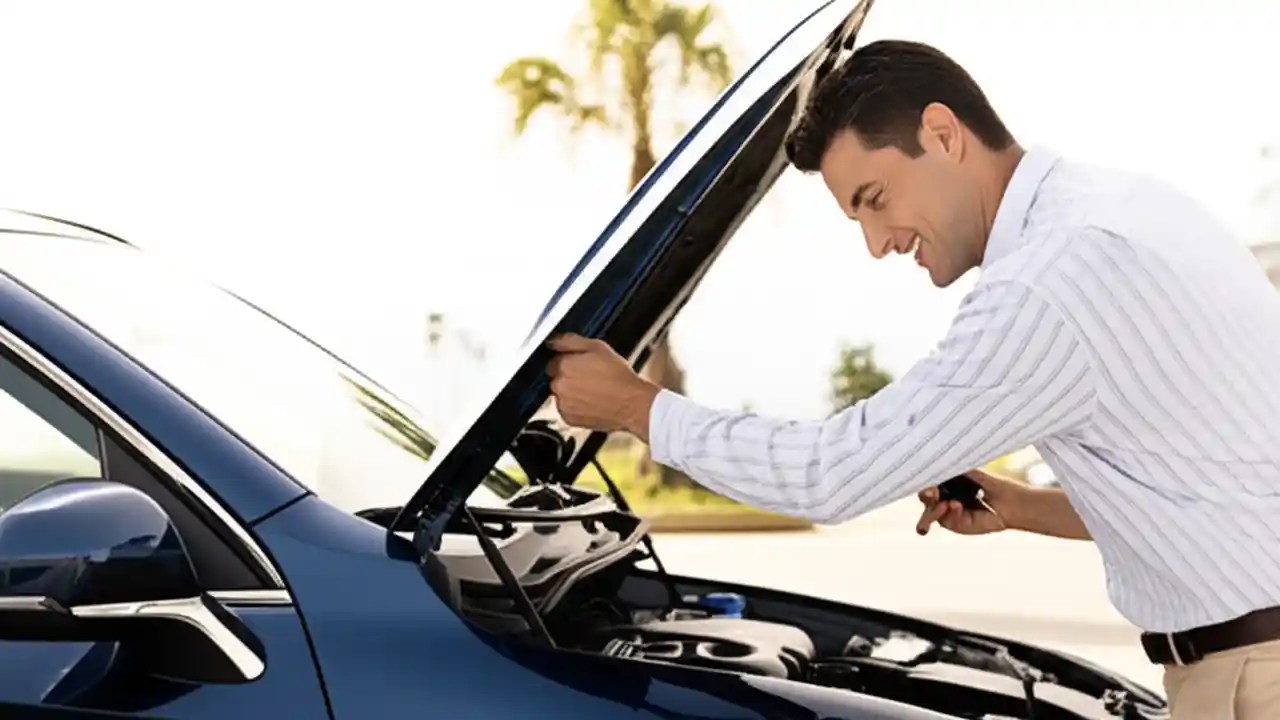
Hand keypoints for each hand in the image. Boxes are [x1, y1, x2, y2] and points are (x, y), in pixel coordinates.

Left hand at [545, 333, 660, 438]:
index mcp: (564, 365)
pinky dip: (575, 407)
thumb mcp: (598, 347)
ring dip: (571, 392)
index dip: (570, 362)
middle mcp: (559, 385)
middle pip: (556, 378)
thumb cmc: (619, 377)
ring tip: (593, 391)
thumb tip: (553, 341)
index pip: (554, 360)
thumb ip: (570, 341)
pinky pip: (567, 409)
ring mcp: (563, 404)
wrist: (632, 404)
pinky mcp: (569, 418)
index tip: (581, 365)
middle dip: (569, 377)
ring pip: (561, 394)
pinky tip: (591, 402)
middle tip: (590, 378)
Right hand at [915, 469, 1022, 535]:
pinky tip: (956, 505)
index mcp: (946, 484)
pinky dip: (952, 513)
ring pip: (931, 514)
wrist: (1014, 503)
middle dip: (926, 496)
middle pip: (926, 500)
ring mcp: (951, 514)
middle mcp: (945, 499)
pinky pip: (949, 521)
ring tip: (942, 504)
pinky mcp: (960, 526)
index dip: (925, 482)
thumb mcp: (974, 472)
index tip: (929, 480)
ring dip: (933, 510)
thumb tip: (939, 459)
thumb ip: (956, 468)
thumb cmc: (995, 485)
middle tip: (931, 493)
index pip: (928, 483)